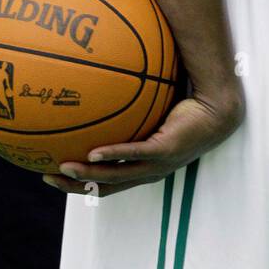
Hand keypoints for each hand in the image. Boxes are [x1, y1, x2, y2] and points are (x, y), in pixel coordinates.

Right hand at [41, 88, 244, 200]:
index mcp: (143, 166)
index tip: (55, 174)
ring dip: (89, 175)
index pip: (107, 183)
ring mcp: (158, 163)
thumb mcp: (150, 108)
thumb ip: (127, 104)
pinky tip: (93, 153)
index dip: (81, 184)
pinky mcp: (167, 149)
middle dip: (77, 186)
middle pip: (106, 187)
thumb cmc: (187, 107)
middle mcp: (149, 171)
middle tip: (49, 177)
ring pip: (117, 176)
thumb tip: (103, 82)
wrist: (219, 110)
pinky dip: (114, 155)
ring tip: (64, 167)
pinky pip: (136, 153)